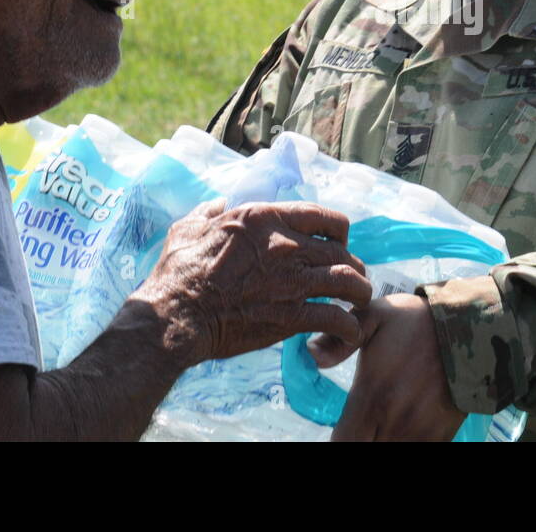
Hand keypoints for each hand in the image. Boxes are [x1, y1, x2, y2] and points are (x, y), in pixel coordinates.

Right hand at [132, 199, 370, 365]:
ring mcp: (291, 280)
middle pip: (342, 250)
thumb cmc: (178, 272)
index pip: (323, 216)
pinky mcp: (291, 315)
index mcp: (265, 218)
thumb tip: (220, 203)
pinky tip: (348, 331)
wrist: (175, 316)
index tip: (337, 244)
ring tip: (359, 302)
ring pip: (348, 280)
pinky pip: (335, 317)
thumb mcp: (189, 227)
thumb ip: (210, 211)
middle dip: (353, 264)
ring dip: (360, 292)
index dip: (339, 232)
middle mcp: (286, 244)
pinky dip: (348, 325)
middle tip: (351, 278)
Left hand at [310, 293, 465, 440]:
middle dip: (358, 441)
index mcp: (373, 398)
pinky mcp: (440, 437)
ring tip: (377, 427)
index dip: (339, 441)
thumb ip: (341, 338)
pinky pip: (417, 452)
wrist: (471, 330)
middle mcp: (394, 423)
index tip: (341, 430)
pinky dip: (403, 444)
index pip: (342, 443)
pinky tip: (398, 430)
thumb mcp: (375, 316)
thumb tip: (311, 354)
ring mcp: (419, 434)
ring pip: (389, 453)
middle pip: (364, 452)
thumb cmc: (417, 322)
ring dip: (379, 443)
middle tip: (359, 428)